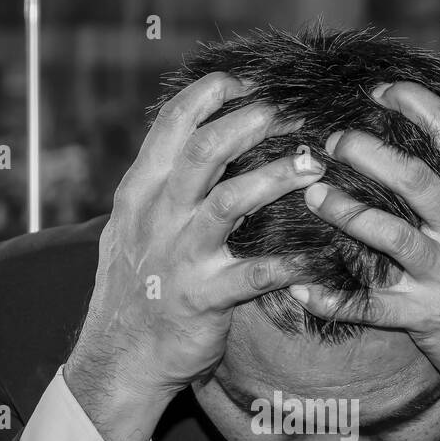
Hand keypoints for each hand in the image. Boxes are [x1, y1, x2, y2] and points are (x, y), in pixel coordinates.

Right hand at [65, 72, 323, 440]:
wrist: (120, 359)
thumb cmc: (133, 291)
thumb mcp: (129, 229)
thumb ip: (157, 186)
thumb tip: (189, 143)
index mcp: (140, 193)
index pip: (173, 127)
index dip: (212, 95)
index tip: (248, 82)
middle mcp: (158, 218)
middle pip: (205, 152)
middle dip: (251, 124)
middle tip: (289, 113)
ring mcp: (180, 257)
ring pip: (232, 201)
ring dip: (277, 177)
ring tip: (311, 166)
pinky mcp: (205, 298)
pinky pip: (256, 273)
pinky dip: (292, 262)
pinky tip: (319, 253)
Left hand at [289, 82, 439, 440]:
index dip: (419, 109)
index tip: (383, 92)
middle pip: (416, 181)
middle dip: (370, 154)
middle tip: (334, 140)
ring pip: (389, 236)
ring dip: (345, 213)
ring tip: (312, 196)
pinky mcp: (424, 318)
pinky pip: (370, 307)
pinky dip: (332, 299)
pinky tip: (300, 289)